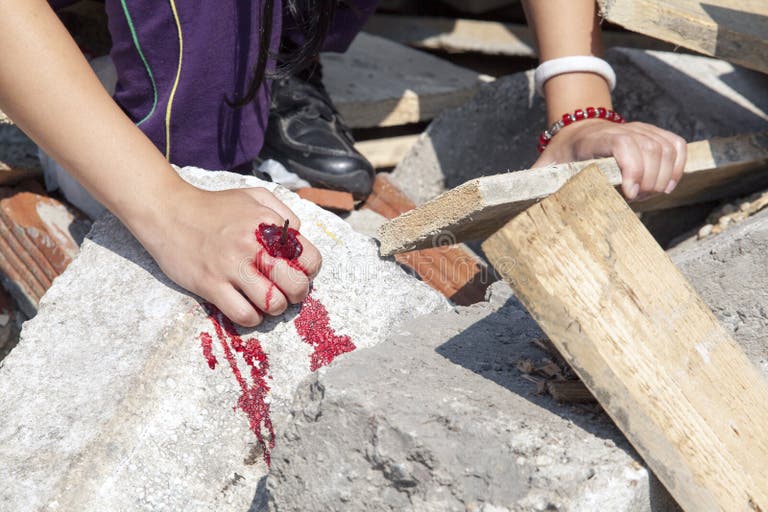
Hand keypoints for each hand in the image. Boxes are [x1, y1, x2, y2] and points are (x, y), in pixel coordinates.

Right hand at [135, 185, 321, 326]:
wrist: (168, 211)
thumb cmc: (214, 207)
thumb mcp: (254, 196)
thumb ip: (283, 213)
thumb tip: (299, 237)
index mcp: (267, 225)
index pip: (310, 258)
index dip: (309, 270)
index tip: (298, 271)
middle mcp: (252, 246)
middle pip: (296, 285)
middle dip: (297, 293)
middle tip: (287, 291)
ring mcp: (230, 267)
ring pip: (272, 304)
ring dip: (274, 308)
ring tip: (266, 300)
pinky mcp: (210, 285)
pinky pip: (243, 315)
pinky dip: (251, 317)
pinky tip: (247, 307)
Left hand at [533, 119, 686, 200]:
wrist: (576, 130)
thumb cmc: (561, 154)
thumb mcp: (546, 166)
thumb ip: (537, 181)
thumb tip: (518, 201)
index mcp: (594, 138)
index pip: (622, 143)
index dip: (632, 167)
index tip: (630, 194)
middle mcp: (621, 129)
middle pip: (649, 149)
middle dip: (647, 180)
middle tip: (635, 200)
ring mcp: (640, 129)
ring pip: (665, 149)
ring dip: (661, 177)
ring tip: (645, 195)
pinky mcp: (654, 134)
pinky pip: (676, 146)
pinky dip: (677, 166)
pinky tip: (665, 185)